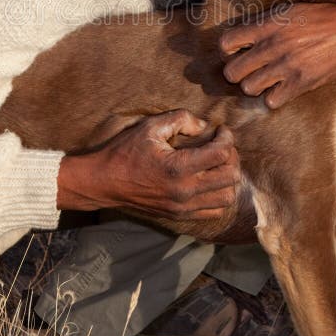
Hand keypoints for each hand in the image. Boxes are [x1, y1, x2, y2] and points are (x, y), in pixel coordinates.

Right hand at [57, 109, 239, 220]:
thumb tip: (204, 125)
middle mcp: (185, 191)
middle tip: (221, 145)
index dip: (226, 138)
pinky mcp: (180, 216)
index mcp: (178, 168)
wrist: (104, 182)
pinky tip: (209, 180)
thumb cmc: (125, 152)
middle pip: (230, 176)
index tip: (219, 130)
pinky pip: (215, 211)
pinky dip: (220, 195)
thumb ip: (180, 119)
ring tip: (218, 163)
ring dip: (228, 177)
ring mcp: (184, 207)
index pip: (221, 154)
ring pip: (227, 197)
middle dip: (231, 156)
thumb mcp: (150, 126)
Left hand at [219, 2, 335, 108]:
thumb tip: (242, 36)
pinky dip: (273, 98)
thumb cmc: (320, 19)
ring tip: (263, 80)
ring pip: (248, 88)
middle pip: (232, 71)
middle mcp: (272, 46)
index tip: (236, 51)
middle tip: (246, 70)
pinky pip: (271, 101)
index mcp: (267, 25)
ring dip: (253, 86)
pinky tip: (280, 89)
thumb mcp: (289, 10)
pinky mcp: (300, 83)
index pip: (227, 42)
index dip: (228, 50)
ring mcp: (285, 66)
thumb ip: (264, 23)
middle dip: (236, 72)